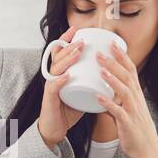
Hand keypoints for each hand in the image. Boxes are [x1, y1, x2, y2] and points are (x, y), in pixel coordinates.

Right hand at [37, 29, 87, 150]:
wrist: (55, 128)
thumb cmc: (68, 109)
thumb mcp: (80, 91)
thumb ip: (89, 80)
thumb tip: (108, 71)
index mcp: (60, 72)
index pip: (60, 52)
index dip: (66, 39)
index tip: (76, 29)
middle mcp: (53, 76)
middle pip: (58, 56)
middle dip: (70, 46)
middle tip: (82, 41)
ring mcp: (50, 86)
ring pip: (56, 68)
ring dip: (67, 59)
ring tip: (77, 53)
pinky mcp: (49, 98)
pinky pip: (53, 87)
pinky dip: (60, 80)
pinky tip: (67, 76)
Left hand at [95, 44, 157, 157]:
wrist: (146, 149)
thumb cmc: (136, 129)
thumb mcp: (129, 109)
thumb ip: (117, 100)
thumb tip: (103, 93)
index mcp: (136, 94)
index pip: (130, 70)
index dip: (122, 56)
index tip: (112, 44)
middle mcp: (136, 99)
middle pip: (127, 76)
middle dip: (114, 63)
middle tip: (100, 51)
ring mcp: (133, 111)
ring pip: (123, 91)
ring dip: (112, 79)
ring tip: (100, 69)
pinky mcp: (128, 123)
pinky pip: (117, 112)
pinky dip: (108, 104)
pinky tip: (98, 97)